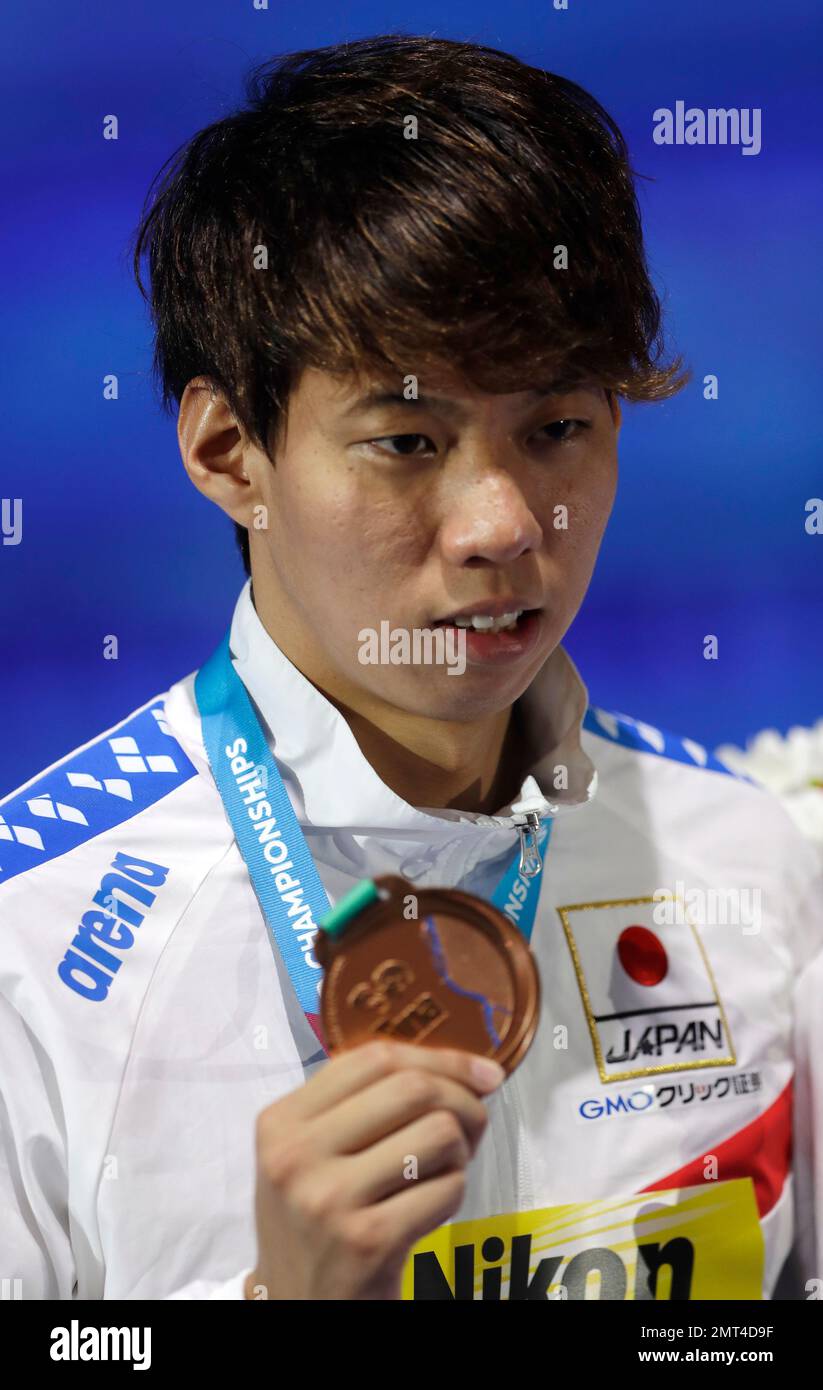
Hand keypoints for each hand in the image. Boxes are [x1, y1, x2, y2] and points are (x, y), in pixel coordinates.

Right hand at [244, 1039, 504, 1299]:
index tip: (483, 1073)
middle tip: (474, 1127)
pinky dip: (454, 1194)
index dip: (441, 1058)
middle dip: (463, 1101)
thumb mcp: (310, 1155)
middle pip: (412, 1088)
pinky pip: (447, 1188)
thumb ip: (362, 1105)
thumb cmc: (316, 1222)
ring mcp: (329, 1198)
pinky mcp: (367, 1241)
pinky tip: (429, 1209)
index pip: (375, 1058)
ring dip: (459, 1153)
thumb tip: (464, 1069)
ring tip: (440, 1174)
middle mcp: (297, 1155)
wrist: (296, 1306)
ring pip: (438, 1133)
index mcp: (282, 1121)